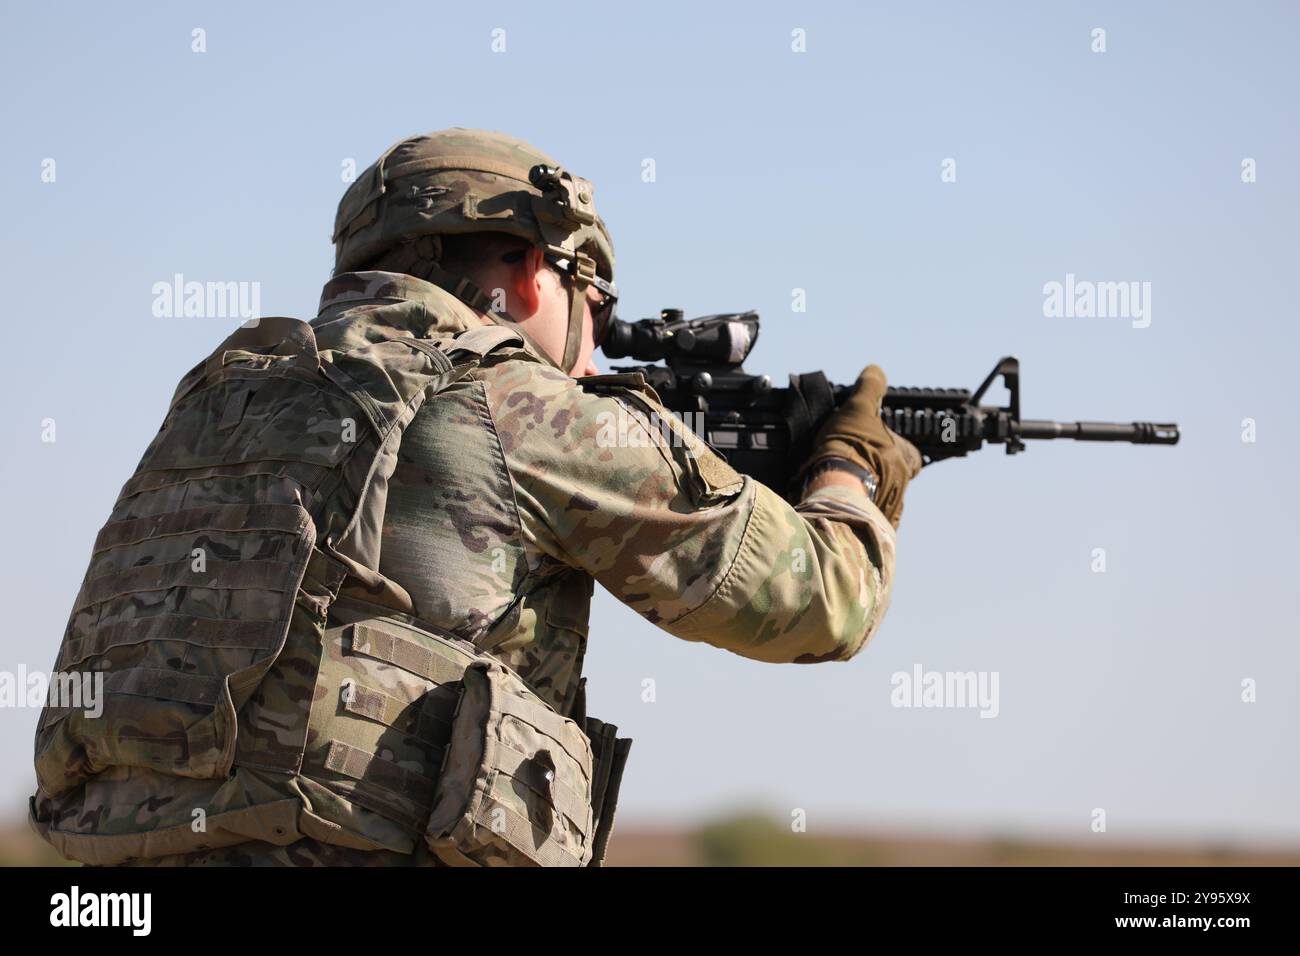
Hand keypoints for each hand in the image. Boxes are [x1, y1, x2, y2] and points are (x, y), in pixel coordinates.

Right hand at [801, 365, 921, 527]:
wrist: (832, 489)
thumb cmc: (850, 448)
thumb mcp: (859, 408)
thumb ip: (870, 389)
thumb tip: (876, 370)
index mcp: (904, 459)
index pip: (911, 454)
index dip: (897, 448)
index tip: (881, 446)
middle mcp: (901, 487)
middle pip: (895, 478)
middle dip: (880, 473)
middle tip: (857, 466)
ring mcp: (886, 510)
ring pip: (880, 500)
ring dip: (867, 493)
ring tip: (842, 486)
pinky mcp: (867, 528)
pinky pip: (864, 520)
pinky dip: (855, 513)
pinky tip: (840, 506)